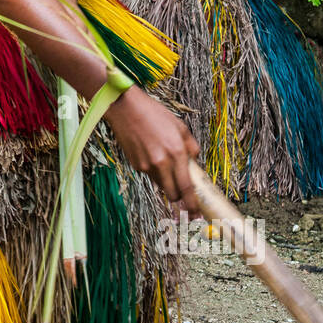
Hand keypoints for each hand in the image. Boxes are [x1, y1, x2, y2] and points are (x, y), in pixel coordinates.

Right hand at [104, 84, 201, 217]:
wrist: (125, 109)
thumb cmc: (154, 114)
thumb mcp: (180, 126)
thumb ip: (191, 146)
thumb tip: (195, 160)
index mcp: (176, 152)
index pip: (187, 186)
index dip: (192, 204)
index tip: (197, 213)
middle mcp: (162, 163)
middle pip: (173, 193)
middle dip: (179, 197)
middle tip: (184, 197)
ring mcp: (147, 166)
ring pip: (161, 184)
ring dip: (167, 182)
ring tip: (164, 161)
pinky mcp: (136, 165)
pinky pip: (150, 175)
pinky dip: (155, 170)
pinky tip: (151, 153)